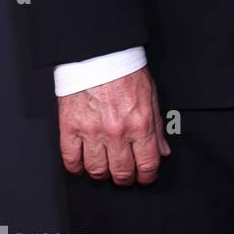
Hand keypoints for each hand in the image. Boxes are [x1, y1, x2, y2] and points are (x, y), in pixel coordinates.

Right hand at [58, 66, 170, 185]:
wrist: (100, 54)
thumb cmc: (126, 71)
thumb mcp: (151, 96)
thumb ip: (157, 127)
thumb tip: (163, 151)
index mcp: (140, 124)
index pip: (147, 165)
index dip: (147, 177)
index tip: (145, 178)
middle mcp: (117, 132)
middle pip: (121, 173)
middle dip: (126, 179)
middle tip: (125, 176)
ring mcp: (92, 132)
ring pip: (96, 170)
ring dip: (102, 175)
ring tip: (105, 170)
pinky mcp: (71, 128)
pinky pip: (71, 160)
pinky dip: (77, 168)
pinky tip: (82, 165)